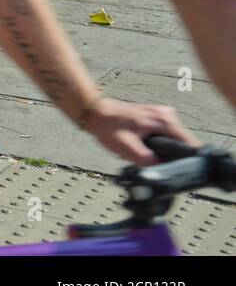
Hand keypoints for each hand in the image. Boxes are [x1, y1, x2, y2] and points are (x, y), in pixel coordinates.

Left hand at [81, 97, 199, 163]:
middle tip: (154, 162)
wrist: (95, 112)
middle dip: (172, 156)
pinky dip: (156, 144)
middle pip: (182, 143)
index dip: (190, 160)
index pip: (190, 143)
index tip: (186, 172)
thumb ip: (149, 161)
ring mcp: (163, 115)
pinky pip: (164, 136)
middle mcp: (168, 115)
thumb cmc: (108, 127)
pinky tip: (141, 145)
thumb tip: (165, 173)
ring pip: (173, 141)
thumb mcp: (128, 148)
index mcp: (164, 121)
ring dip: (162, 150)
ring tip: (144, 152)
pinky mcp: (156, 117)